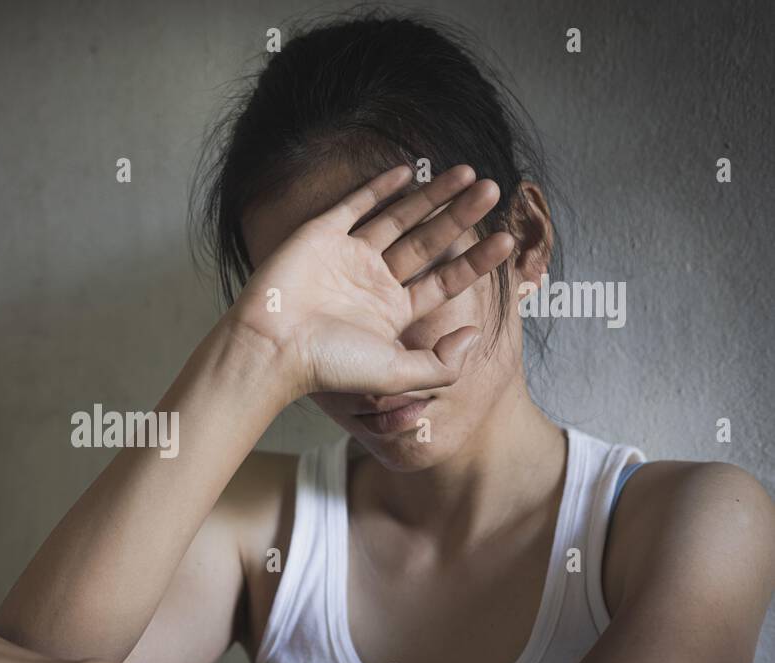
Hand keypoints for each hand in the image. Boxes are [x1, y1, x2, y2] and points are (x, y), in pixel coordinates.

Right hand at [230, 163, 514, 397]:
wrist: (272, 347)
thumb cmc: (330, 365)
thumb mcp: (397, 374)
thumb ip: (442, 362)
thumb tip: (475, 334)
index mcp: (392, 314)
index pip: (443, 281)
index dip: (476, 261)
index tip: (507, 241)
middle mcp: (373, 283)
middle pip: (428, 243)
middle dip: (461, 216)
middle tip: (492, 190)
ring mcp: (348, 257)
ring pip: (399, 219)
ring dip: (433, 196)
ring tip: (468, 174)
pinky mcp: (322, 236)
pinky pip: (355, 205)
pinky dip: (379, 187)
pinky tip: (409, 171)